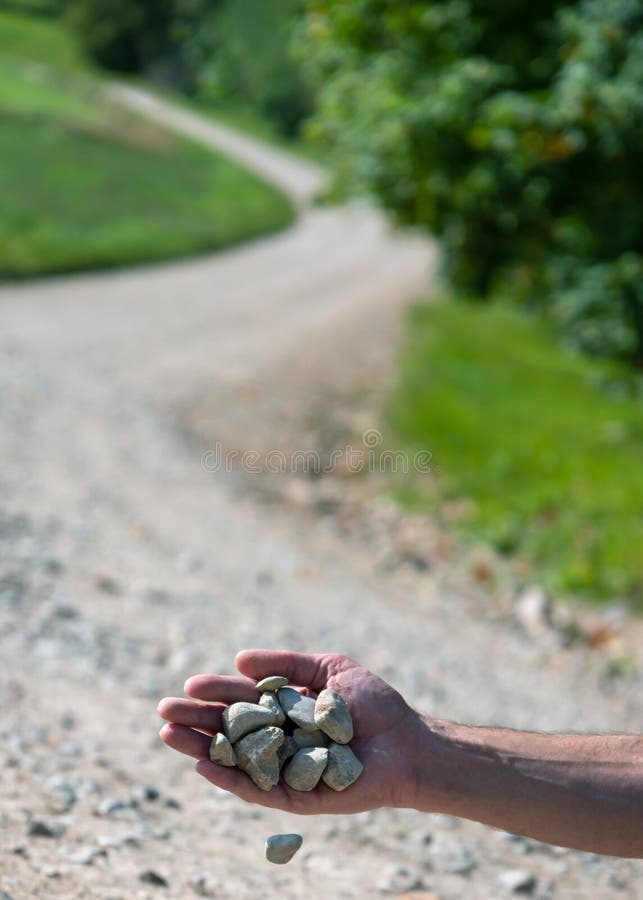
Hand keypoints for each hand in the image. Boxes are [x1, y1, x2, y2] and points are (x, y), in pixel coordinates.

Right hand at [158, 649, 424, 813]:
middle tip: (164, 710)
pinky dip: (230, 780)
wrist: (407, 742)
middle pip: (230, 729)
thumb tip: (239, 659)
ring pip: (234, 760)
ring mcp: (283, 769)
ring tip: (169, 735)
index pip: (242, 700)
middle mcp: (279, 739)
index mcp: (285, 709)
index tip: (190, 684)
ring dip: (201, 748)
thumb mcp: (329, 669)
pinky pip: (257, 790)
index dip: (216, 692)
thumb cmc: (373, 703)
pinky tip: (205, 765)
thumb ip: (287, 664)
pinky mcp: (295, 798)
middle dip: (196, 720)